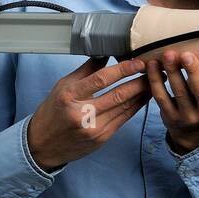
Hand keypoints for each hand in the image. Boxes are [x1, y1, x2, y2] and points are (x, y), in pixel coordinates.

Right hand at [26, 57, 150, 170]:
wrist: (43, 144)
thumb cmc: (53, 112)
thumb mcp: (62, 86)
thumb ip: (85, 70)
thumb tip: (105, 52)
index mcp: (70, 96)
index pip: (101, 79)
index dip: (123, 70)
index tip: (139, 62)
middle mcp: (82, 113)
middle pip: (118, 95)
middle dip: (140, 82)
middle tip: (155, 71)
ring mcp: (94, 128)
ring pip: (125, 107)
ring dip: (142, 94)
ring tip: (155, 82)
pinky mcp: (102, 138)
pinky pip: (124, 119)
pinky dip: (136, 107)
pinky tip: (144, 97)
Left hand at [147, 49, 198, 153]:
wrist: (192, 132)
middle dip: (194, 71)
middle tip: (186, 54)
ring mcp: (188, 116)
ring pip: (179, 92)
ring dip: (172, 72)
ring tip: (167, 55)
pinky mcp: (170, 117)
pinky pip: (161, 97)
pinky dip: (155, 80)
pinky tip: (153, 65)